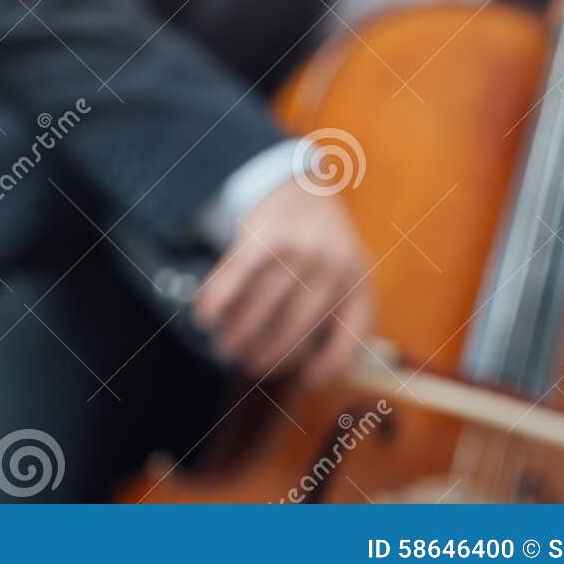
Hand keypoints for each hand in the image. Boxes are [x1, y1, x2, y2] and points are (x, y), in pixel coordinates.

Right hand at [193, 179, 373, 385]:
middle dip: (270, 352)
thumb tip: (307, 370)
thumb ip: (334, 311)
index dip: (330, 363)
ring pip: (264, 304)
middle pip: (297, 324)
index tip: (307, 379)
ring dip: (239, 331)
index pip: (352, 333)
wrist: (301, 184)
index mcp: (359, 279)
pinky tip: (204, 315)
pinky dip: (218, 298)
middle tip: (250, 365)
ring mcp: (299, 248)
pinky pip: (237, 275)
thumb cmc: (320, 243)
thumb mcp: (344, 272)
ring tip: (224, 347)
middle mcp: (334, 264)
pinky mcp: (264, 235)